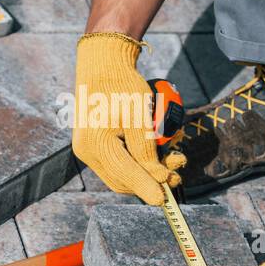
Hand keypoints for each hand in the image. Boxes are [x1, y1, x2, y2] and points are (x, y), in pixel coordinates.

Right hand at [71, 31, 184, 204]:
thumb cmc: (122, 86)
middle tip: (177, 172)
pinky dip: (138, 160)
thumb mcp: (139, 116)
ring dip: (148, 170)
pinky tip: (157, 149)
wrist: (103, 65)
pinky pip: (119, 162)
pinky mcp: (95, 146)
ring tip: (174, 155)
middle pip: (123, 179)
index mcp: (96, 143)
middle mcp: (87, 151)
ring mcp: (88, 150)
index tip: (163, 200)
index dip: (146, 187)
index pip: (125, 174)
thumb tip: (159, 178)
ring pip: (122, 173)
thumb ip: (147, 149)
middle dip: (151, 178)